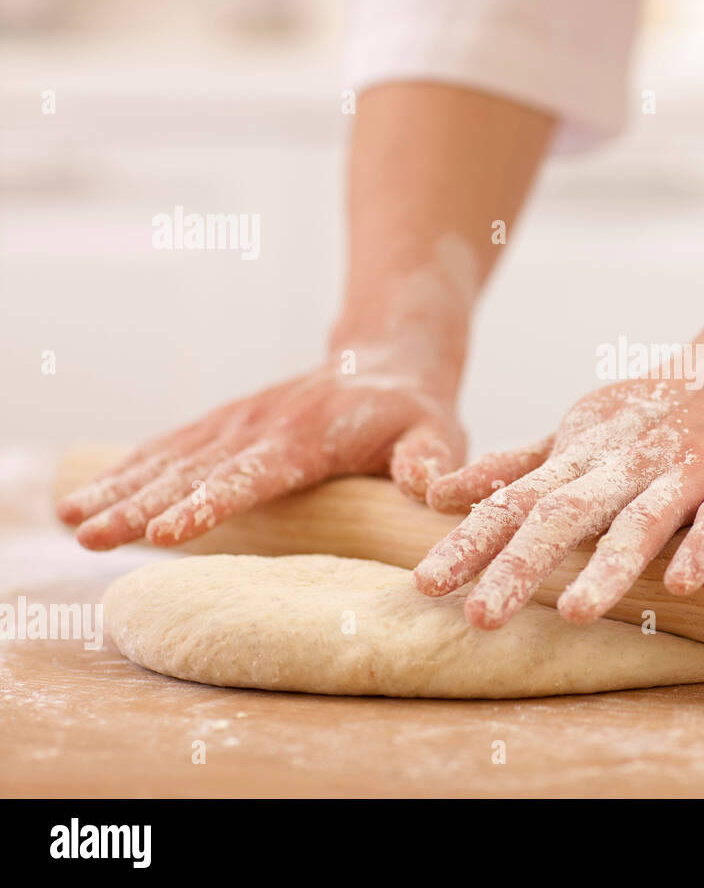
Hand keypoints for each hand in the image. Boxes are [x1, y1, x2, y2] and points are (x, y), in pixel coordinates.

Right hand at [56, 353, 464, 549]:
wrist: (388, 359)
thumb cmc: (416, 411)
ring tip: (72, 520)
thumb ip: (430, 460)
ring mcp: (239, 422)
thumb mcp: (437, 433)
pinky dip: (128, 470)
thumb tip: (429, 487)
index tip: (166, 532)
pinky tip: (90, 495)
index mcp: (311, 437)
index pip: (254, 475)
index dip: (211, 504)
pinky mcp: (227, 425)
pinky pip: (171, 448)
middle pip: (195, 472)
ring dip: (121, 489)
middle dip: (141, 506)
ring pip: (171, 459)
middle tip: (91, 537)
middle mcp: (264, 427)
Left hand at [413, 338, 703, 627]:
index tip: (425, 584)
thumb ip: (514, 466)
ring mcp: (686, 471)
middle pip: (565, 514)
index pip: (516, 500)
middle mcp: (626, 463)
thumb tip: (436, 494)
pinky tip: (680, 585)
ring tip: (574, 613)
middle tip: (479, 618)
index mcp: (583, 455)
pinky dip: (701, 546)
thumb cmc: (663, 406)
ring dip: (609, 566)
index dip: (470, 540)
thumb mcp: (579, 431)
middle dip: (520, 565)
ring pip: (641, 520)